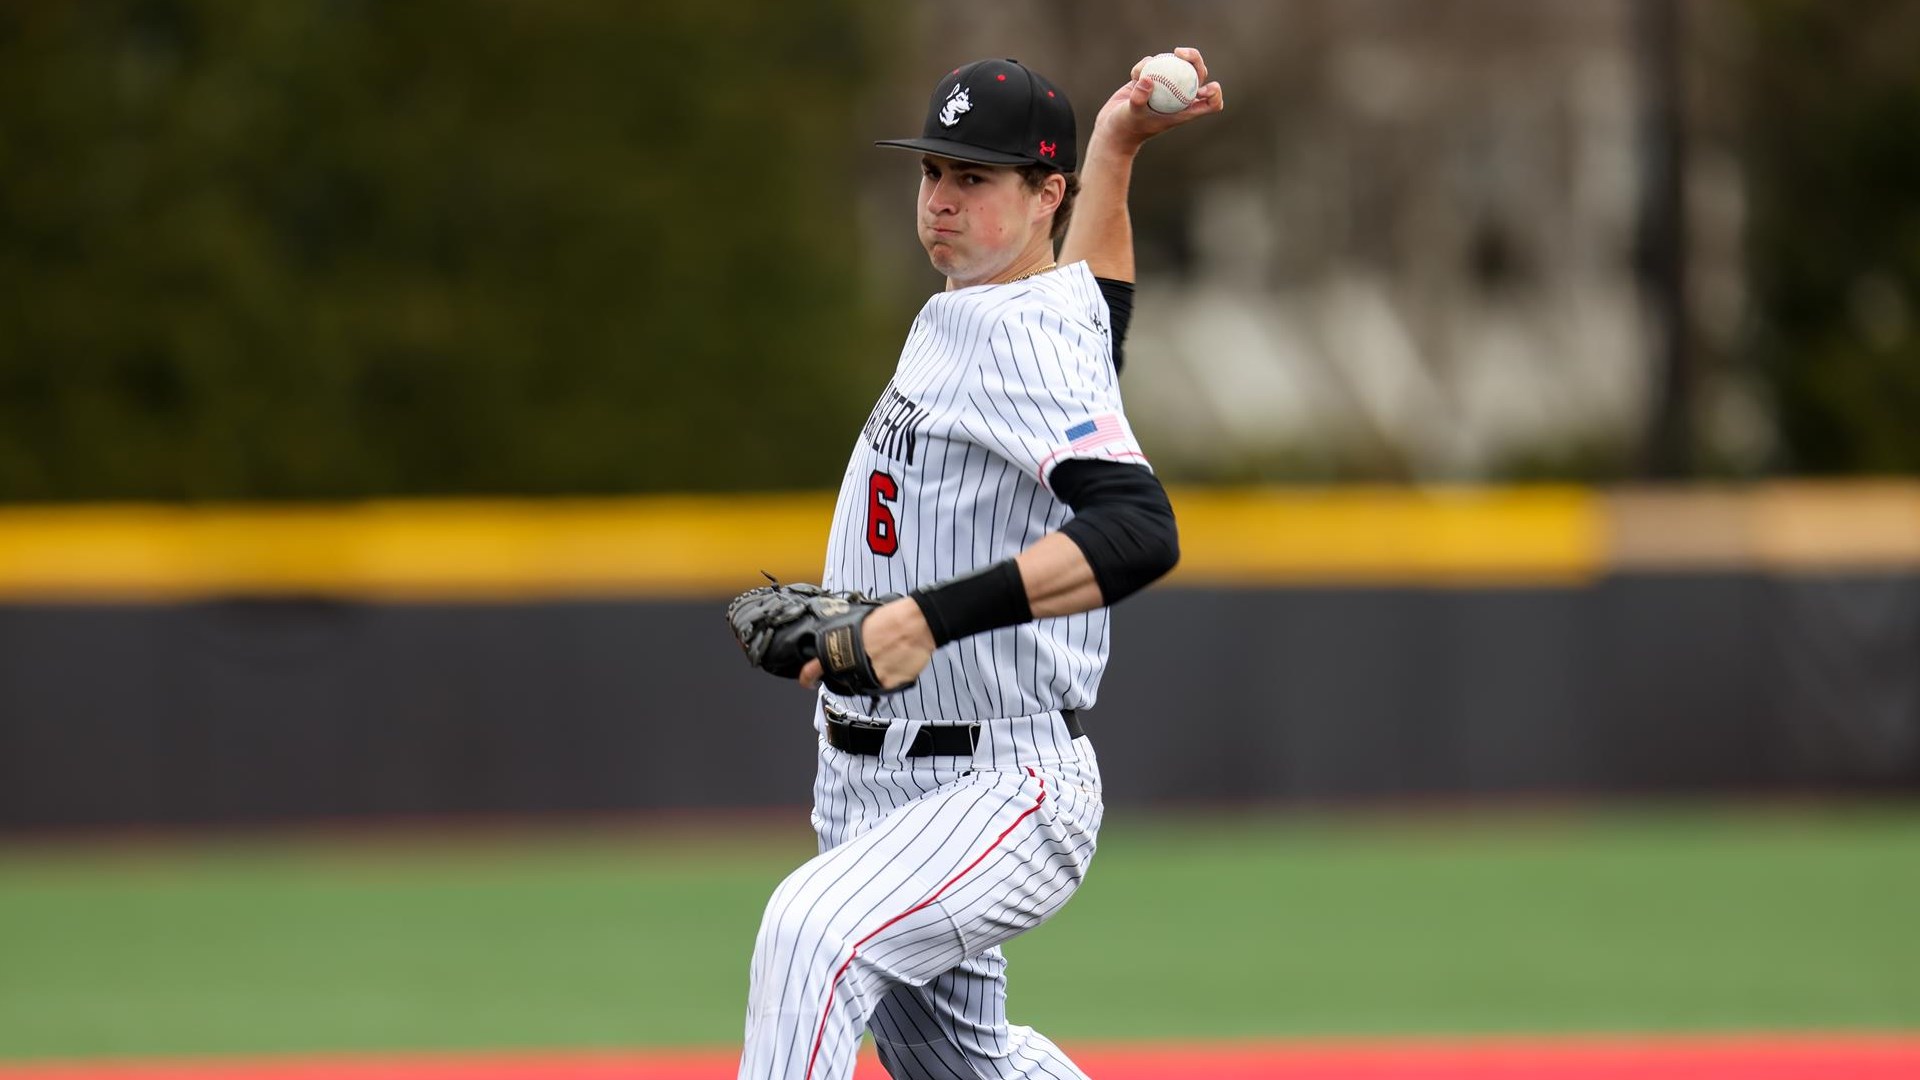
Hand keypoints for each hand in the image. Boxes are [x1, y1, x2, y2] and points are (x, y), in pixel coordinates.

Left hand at [799, 595, 934, 691]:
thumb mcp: (862, 622)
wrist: (917, 624)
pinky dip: (889, 675)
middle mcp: (853, 665)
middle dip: (851, 670)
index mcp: (842, 647)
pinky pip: (883, 684)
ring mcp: (870, 677)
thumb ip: (850, 637)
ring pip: (864, 682)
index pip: (815, 667)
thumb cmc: (893, 617)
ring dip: (872, 671)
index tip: (806, 680)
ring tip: (887, 654)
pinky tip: (896, 660)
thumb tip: (847, 643)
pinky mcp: (887, 684)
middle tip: (865, 658)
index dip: (807, 677)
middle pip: (843, 678)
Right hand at [1091, 46, 1225, 152]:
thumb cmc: (1125, 128)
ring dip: (1164, 60)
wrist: (1111, 129)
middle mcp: (1178, 98)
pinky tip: (1134, 75)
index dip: (1214, 94)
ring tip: (1144, 69)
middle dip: (1194, 59)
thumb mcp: (1131, 115)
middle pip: (1198, 74)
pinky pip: (1155, 64)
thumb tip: (1148, 78)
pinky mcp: (1152, 80)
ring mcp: (1166, 88)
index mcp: (1184, 112)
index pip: (1211, 103)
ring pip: (1178, 65)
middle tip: (1180, 52)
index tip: (1206, 86)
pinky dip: (1145, 65)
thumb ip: (1139, 99)